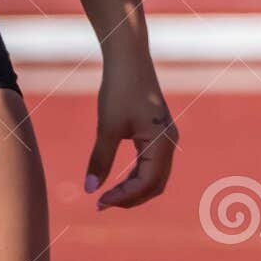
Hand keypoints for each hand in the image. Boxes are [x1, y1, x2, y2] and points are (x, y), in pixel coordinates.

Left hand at [84, 70, 177, 209]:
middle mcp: (169, 143)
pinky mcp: (158, 132)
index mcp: (162, 143)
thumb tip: (90, 190)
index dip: (123, 197)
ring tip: (107, 195)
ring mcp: (166, 138)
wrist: (129, 57)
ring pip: (154, 177)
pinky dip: (136, 177)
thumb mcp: (107, 127)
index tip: (98, 202)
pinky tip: (117, 179)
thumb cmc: (119, 89)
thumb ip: (101, 160)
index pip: (146, 183)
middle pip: (155, 185)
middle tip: (101, 203)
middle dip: (130, 198)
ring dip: (133, 190)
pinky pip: (151, 165)